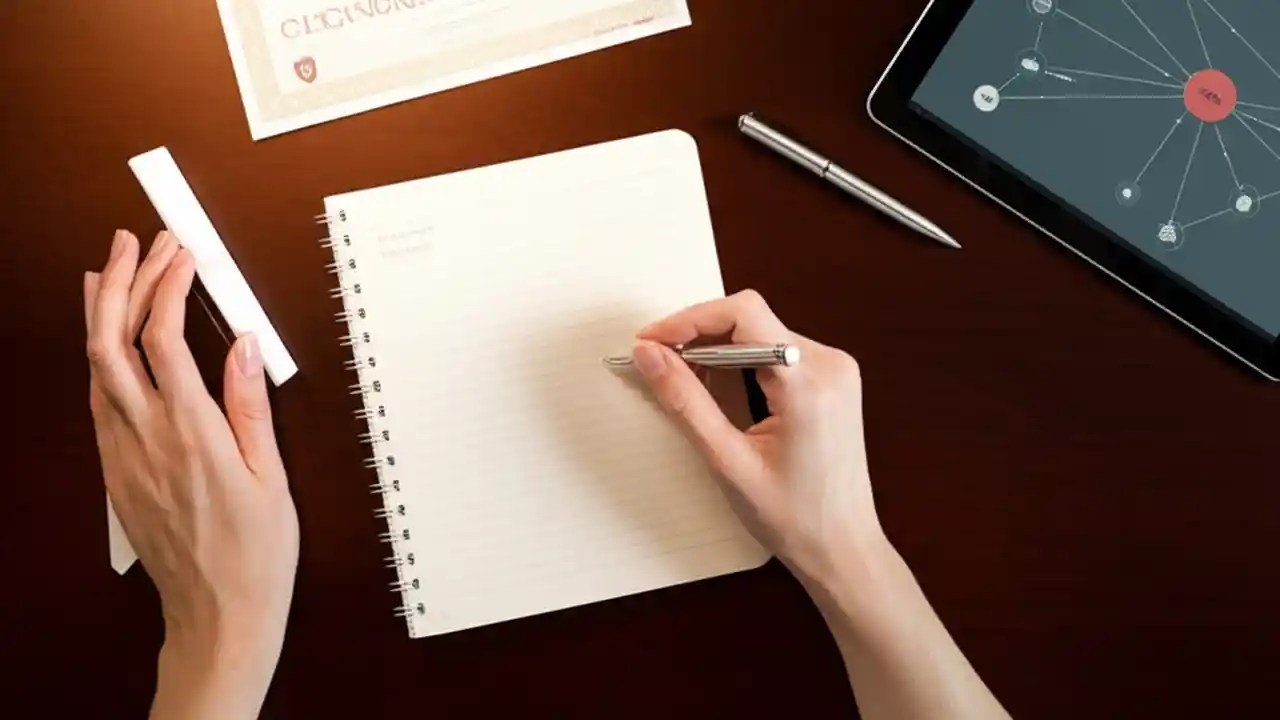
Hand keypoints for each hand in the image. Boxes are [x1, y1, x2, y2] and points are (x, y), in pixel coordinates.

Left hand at [84, 230, 297, 719]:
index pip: (162, 339)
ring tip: (110, 271)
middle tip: (138, 241)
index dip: (167, 286)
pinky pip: (96, 400)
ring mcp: (121, 456)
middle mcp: (145, 439)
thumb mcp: (272, 477)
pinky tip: (106, 340)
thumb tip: (241, 345)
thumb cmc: (255, 553)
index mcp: (191, 434)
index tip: (183, 254)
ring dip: (101, 313)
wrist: (217, 615)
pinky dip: (98, 357)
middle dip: (122, 281)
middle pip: (111, 341)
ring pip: (93, 368)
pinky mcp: (114, 472)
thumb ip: (250, 406)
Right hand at [630, 290, 882, 588]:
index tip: (652, 342)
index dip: (689, 320)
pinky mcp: (833, 380)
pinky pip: (777, 350)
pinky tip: (719, 391)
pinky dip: (741, 362)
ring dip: (718, 350)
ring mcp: (836, 370)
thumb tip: (650, 355)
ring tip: (684, 383)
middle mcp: (830, 364)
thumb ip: (685, 401)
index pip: (743, 314)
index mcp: (809, 383)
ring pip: (761, 332)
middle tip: (658, 365)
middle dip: (698, 337)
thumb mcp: (727, 461)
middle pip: (751, 319)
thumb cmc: (795, 519)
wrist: (844, 549)